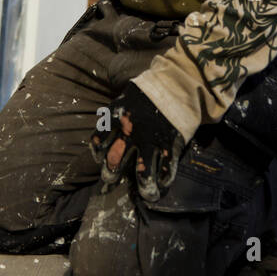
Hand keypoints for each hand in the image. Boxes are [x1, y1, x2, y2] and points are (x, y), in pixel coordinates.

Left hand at [90, 82, 186, 202]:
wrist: (179, 82)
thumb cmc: (153, 88)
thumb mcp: (129, 95)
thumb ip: (119, 111)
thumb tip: (110, 122)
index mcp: (118, 117)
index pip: (99, 139)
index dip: (97, 151)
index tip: (99, 157)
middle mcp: (131, 132)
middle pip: (115, 160)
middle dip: (111, 173)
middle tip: (110, 179)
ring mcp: (151, 141)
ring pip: (143, 173)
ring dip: (144, 186)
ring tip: (146, 194)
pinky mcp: (170, 145)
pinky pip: (166, 169)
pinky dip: (165, 179)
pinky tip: (164, 183)